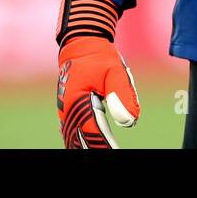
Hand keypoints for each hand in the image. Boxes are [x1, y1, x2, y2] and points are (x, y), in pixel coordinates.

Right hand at [55, 0, 139, 148]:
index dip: (103, 144)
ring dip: (85, 145)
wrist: (82, 44)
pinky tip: (88, 146)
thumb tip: (129, 122)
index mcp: (78, 99)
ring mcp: (67, 110)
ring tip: (102, 150)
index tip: (114, 152)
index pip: (91, 129)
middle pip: (80, 138)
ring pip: (73, 137)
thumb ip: (122, 95)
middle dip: (93, 147)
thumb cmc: (99, 57)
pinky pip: (73, 131)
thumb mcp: (115, 71)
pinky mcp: (69, 110)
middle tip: (111, 153)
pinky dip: (80, 141)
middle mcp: (68, 108)